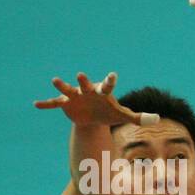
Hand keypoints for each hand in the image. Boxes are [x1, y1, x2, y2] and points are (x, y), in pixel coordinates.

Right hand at [33, 71, 155, 126]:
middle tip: (81, 75)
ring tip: (55, 80)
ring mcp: (75, 96)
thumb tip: (158, 119)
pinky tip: (36, 104)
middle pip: (86, 85)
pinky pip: (55, 104)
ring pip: (67, 90)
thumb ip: (139, 117)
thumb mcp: (123, 116)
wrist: (92, 119)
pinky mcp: (65, 104)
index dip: (110, 81)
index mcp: (102, 93)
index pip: (108, 86)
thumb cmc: (109, 113)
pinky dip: (47, 104)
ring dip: (62, 86)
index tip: (113, 75)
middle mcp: (87, 91)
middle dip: (83, 81)